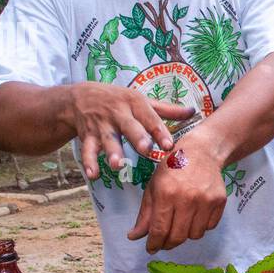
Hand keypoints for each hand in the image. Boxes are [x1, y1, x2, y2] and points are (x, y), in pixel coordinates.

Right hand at [65, 82, 193, 179]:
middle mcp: (118, 114)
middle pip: (129, 127)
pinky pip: (87, 150)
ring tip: (117, 165)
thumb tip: (193, 112)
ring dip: (112, 152)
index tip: (170, 145)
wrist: (80, 97)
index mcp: (135, 105)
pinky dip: (88, 163)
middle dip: (137, 138)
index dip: (160, 131)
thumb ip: (167, 110)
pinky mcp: (88, 136)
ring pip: (107, 139)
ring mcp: (102, 126)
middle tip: (146, 149)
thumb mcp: (142, 100)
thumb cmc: (119, 100)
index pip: (150, 118)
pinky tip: (93, 175)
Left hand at [127, 127, 226, 252]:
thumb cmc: (172, 168)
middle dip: (169, 244)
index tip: (151, 249)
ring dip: (186, 235)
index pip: (160, 230)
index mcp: (166, 194)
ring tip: (180, 224)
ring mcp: (206, 201)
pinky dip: (201, 226)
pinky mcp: (220, 201)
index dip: (154, 244)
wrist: (202, 152)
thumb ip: (145, 214)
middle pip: (178, 237)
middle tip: (164, 242)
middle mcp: (187, 199)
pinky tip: (195, 215)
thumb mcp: (153, 187)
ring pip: (195, 235)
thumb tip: (134, 237)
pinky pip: (209, 227)